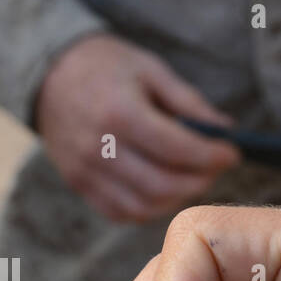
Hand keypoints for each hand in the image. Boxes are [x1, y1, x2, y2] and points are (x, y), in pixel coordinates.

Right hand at [35, 34, 239, 222]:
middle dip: (200, 181)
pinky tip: (165, 189)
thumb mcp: (150, 69)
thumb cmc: (106, 67)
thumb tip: (224, 131)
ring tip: (192, 177)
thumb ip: (188, 102)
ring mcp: (84, 171)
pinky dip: (151, 208)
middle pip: (163, 185)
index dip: (212, 156)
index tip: (232, 153)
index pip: (177, 149)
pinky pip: (122, 213)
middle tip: (216, 168)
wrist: (49, 74)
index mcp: (118, 112)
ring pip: (145, 206)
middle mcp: (97, 147)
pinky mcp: (78, 185)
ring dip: (178, 198)